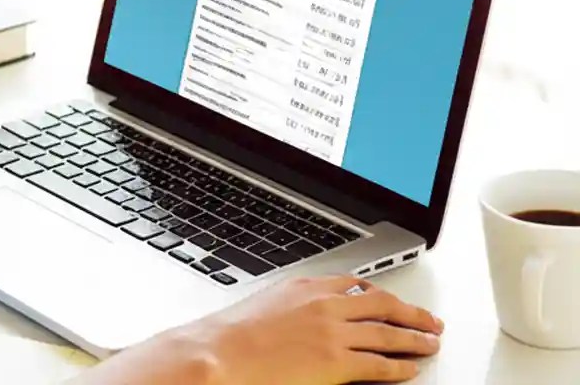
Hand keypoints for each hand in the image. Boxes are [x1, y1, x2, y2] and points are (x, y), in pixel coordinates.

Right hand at [71, 275, 441, 384]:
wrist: (221, 352)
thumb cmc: (230, 334)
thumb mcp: (264, 305)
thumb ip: (291, 307)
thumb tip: (301, 318)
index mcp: (305, 287)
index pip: (354, 285)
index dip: (378, 293)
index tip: (388, 298)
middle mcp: (325, 305)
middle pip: (382, 304)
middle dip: (410, 312)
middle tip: (428, 319)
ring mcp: (335, 333)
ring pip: (389, 332)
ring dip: (415, 337)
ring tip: (431, 342)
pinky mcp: (339, 362)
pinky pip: (382, 364)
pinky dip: (402, 366)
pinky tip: (413, 368)